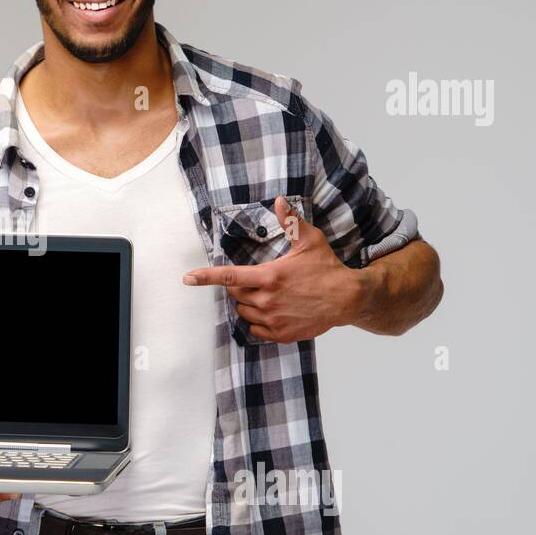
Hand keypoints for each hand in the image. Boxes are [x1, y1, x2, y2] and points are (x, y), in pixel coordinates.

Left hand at [181, 195, 362, 342]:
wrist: (348, 298)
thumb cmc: (327, 268)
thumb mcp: (310, 241)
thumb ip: (291, 222)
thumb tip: (279, 200)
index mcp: (269, 276)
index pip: (229, 276)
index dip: (205, 277)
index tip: (187, 278)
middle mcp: (267, 300)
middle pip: (235, 294)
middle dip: (240, 287)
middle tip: (260, 281)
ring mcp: (273, 319)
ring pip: (244, 313)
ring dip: (248, 304)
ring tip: (268, 296)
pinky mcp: (281, 334)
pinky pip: (256, 331)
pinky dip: (258, 322)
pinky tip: (272, 312)